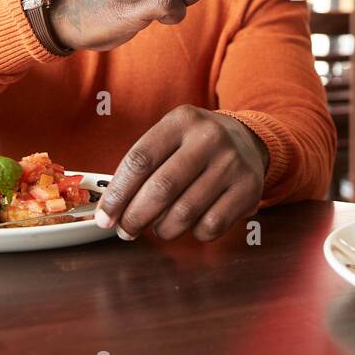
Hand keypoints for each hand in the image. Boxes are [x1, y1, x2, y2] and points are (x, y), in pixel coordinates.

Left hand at [95, 105, 269, 241]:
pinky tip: (191, 225)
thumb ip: (142, 166)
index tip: (105, 217)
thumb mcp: (170, 137)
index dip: (117, 194)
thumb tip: (112, 210)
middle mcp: (209, 138)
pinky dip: (194, 233)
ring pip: (185, 212)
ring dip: (163, 229)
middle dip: (135, 217)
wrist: (248, 140)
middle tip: (125, 231)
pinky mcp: (249, 189)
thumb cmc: (195, 145)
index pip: (140, 160)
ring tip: (158, 228)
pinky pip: (211, 225)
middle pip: (161, 188)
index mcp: (181, 121)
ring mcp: (232, 163)